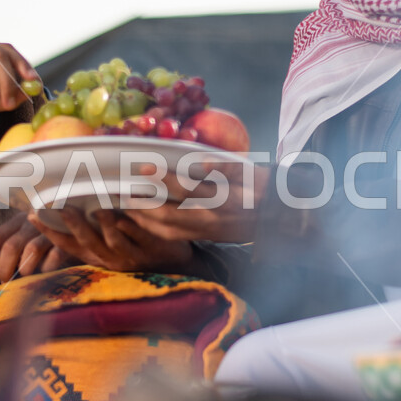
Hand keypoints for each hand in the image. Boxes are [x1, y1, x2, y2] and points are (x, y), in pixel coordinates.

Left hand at [0, 214, 77, 281]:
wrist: (82, 227)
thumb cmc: (47, 237)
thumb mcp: (25, 238)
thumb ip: (4, 251)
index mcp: (19, 220)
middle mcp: (34, 222)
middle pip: (11, 246)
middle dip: (4, 269)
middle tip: (4, 281)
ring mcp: (52, 230)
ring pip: (31, 250)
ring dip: (25, 270)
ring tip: (25, 278)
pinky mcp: (68, 240)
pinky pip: (54, 257)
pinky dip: (47, 268)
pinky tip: (46, 272)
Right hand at [28, 208, 194, 273]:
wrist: (175, 260)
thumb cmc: (136, 244)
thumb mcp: (109, 240)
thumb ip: (89, 227)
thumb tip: (65, 205)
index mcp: (97, 255)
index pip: (68, 244)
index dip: (50, 231)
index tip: (34, 215)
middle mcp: (110, 259)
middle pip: (87, 242)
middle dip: (74, 225)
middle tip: (61, 208)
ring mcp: (132, 256)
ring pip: (113, 241)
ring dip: (104, 226)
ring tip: (96, 209)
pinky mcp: (153, 249)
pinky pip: (140, 238)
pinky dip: (130, 228)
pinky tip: (123, 216)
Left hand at [121, 161, 268, 243]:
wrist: (277, 217)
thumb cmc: (261, 188)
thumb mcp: (247, 172)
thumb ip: (224, 166)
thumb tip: (201, 163)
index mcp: (222, 200)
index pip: (186, 189)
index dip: (163, 178)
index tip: (143, 168)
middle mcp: (211, 219)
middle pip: (169, 215)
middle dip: (143, 205)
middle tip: (123, 193)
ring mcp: (207, 231)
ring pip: (169, 230)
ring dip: (145, 220)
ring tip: (128, 208)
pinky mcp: (207, 237)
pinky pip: (175, 237)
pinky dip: (155, 229)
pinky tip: (145, 222)